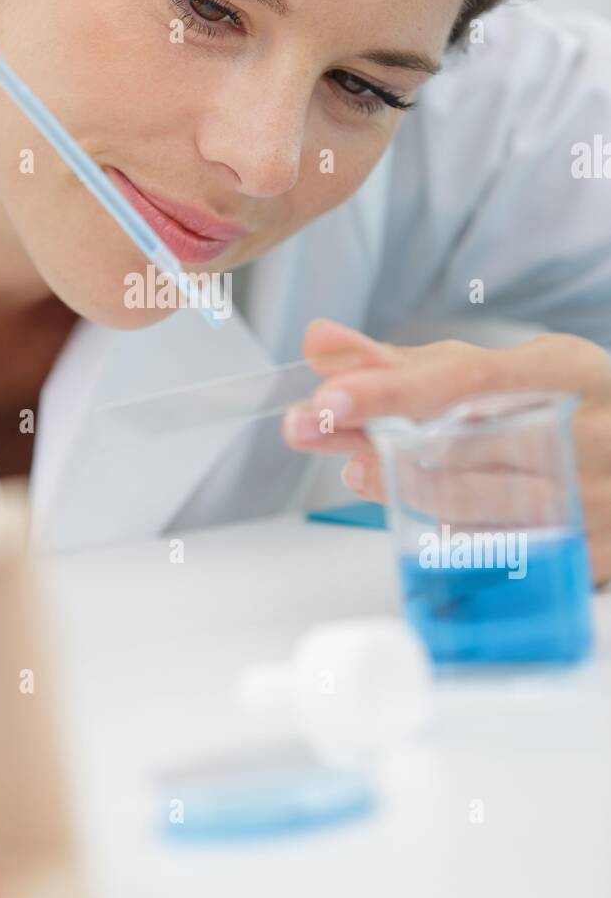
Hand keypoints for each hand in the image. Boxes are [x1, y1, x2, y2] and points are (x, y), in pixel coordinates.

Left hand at [281, 319, 610, 584]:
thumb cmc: (562, 406)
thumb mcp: (503, 368)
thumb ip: (408, 362)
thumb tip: (321, 340)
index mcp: (568, 373)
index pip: (466, 380)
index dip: (390, 390)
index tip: (330, 398)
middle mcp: (587, 437)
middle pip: (456, 446)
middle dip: (369, 439)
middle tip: (314, 427)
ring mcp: (589, 503)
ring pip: (462, 505)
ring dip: (393, 484)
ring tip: (361, 465)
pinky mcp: (585, 557)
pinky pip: (484, 549)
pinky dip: (438, 526)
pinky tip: (419, 504)